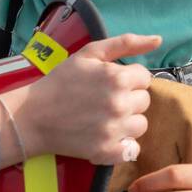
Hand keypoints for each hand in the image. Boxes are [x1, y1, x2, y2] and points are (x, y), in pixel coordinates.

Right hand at [7, 32, 159, 164]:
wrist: (33, 115)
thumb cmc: (61, 81)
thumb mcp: (90, 53)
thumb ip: (126, 43)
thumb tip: (158, 40)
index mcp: (119, 78)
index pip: (144, 77)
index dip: (127, 78)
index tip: (109, 82)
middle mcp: (121, 105)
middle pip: (144, 101)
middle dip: (127, 98)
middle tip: (103, 99)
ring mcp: (115, 130)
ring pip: (140, 125)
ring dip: (127, 121)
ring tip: (104, 117)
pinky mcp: (107, 151)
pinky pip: (132, 149)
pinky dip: (122, 145)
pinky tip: (106, 135)